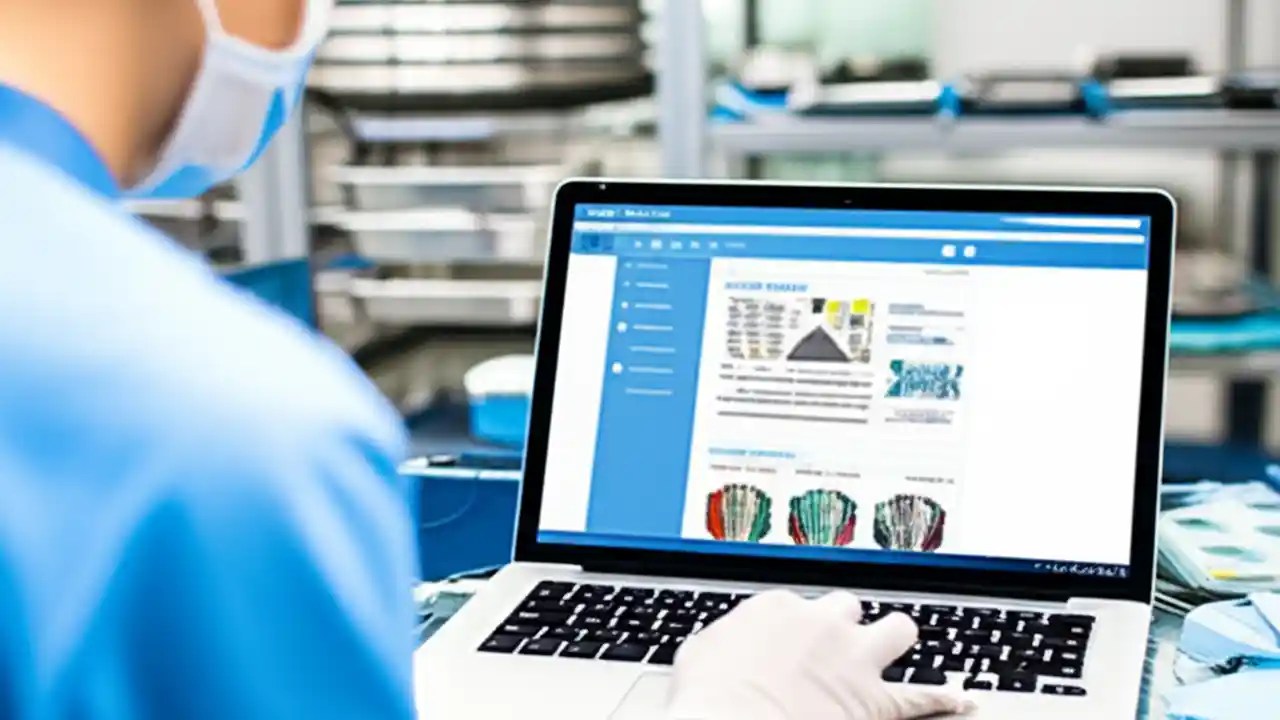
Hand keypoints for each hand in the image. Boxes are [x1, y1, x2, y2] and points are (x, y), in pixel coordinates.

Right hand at [666, 590, 974, 719]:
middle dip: (846, 622)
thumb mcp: (698, 656)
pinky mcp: (875, 702)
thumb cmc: (707, 700)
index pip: (797, 606)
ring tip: (898, 645)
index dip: (795, 628)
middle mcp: (821, 625)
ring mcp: (852, 660)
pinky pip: (921, 698)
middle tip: (837, 643)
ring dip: (897, 638)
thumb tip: (724, 647)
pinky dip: (944, 699)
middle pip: (848, 607)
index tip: (788, 646)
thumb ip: (724, 643)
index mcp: (777, 607)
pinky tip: (961, 700)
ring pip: (897, 630)